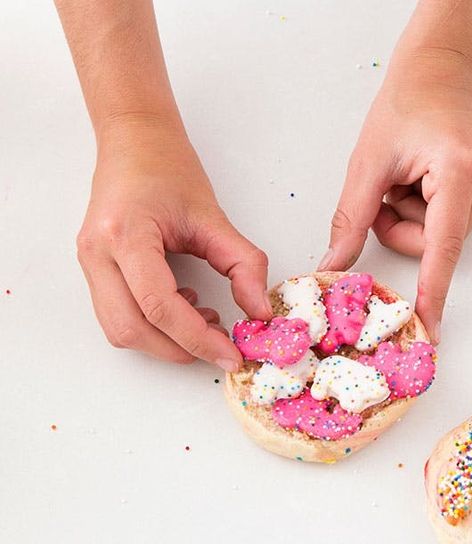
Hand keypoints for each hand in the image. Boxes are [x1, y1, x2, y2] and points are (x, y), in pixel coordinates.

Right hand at [76, 118, 271, 368]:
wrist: (134, 141)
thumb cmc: (169, 169)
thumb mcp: (215, 216)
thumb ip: (244, 266)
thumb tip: (260, 313)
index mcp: (126, 235)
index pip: (158, 305)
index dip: (196, 338)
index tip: (230, 353)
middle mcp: (98, 253)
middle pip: (132, 328)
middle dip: (180, 348)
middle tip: (221, 347)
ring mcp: (90, 263)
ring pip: (119, 329)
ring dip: (164, 340)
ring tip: (206, 321)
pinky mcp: (94, 269)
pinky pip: (118, 315)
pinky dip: (153, 326)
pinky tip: (186, 307)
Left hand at [320, 60, 471, 342]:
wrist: (439, 70)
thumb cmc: (403, 106)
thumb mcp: (367, 162)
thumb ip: (351, 219)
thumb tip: (335, 264)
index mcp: (456, 168)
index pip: (441, 244)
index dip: (433, 289)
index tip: (429, 325)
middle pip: (436, 242)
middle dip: (403, 228)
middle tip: (389, 193)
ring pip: (445, 234)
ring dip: (417, 217)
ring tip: (410, 178)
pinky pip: (457, 219)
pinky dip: (434, 207)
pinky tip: (430, 176)